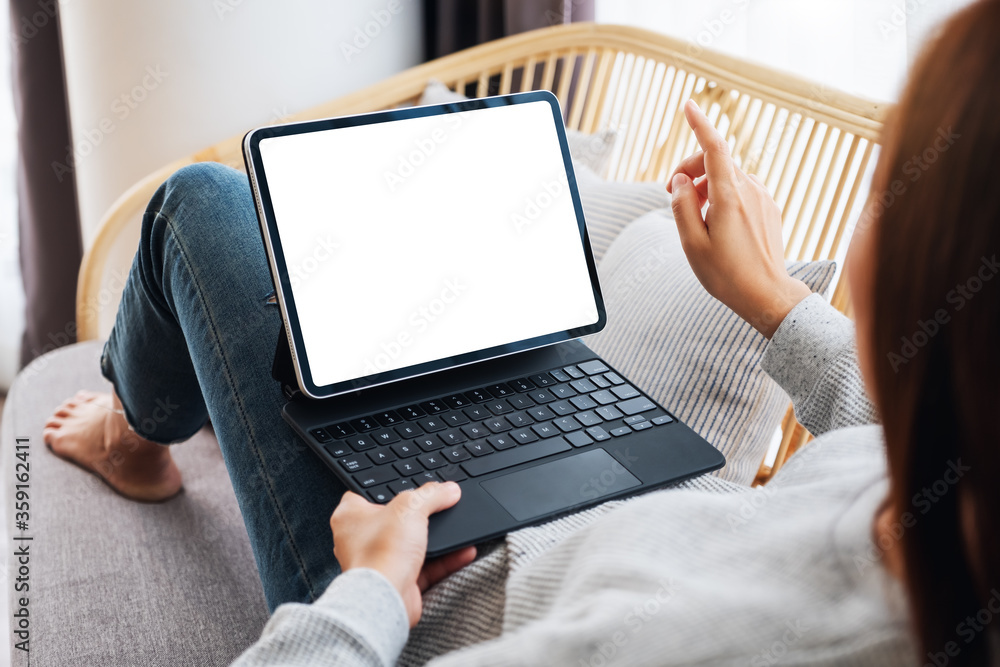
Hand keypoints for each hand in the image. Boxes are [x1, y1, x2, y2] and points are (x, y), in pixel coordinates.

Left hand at [330, 482, 475, 626]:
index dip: (389, 488)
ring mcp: (378, 562)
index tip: (413, 485)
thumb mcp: (410, 507)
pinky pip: (425, 568)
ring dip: (437, 539)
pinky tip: (463, 551)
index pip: (367, 493)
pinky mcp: (397, 582)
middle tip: (439, 505)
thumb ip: (431, 494)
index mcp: (350, 516)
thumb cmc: (381, 553)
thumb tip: (448, 489)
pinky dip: (445, 560)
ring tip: (455, 526)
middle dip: (420, 516)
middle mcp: (360, 540)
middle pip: (395, 520)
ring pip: (411, 545)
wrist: (386, 599)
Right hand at [666, 100, 811, 337]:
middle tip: (670, 192)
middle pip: (717, 161)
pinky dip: (723, 195)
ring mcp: (763, 198)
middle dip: (690, 168)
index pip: (714, 148)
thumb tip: (681, 180)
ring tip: (694, 216)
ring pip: (728, 176)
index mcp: (729, 196)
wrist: (767, 295)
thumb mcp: (691, 243)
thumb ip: (682, 205)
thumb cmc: (726, 274)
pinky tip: (716, 222)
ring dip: (706, 185)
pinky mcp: (770, 208)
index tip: (688, 105)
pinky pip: (741, 190)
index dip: (700, 125)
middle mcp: (750, 190)